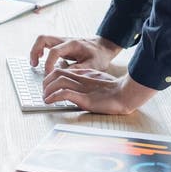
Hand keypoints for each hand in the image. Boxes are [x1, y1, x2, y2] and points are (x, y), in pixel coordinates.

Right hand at [29, 35, 120, 74]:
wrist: (104, 46)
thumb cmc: (99, 56)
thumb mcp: (92, 65)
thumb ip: (78, 70)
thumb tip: (63, 76)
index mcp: (72, 44)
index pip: (54, 52)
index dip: (49, 64)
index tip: (49, 75)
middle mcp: (65, 40)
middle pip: (43, 39)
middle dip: (35, 51)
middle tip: (34, 64)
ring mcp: (62, 42)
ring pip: (43, 40)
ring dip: (36, 50)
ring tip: (34, 63)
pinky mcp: (62, 45)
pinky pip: (47, 45)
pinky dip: (41, 51)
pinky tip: (42, 60)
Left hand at [42, 69, 156, 114]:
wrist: (127, 94)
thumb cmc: (116, 90)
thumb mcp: (99, 81)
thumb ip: (87, 80)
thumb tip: (75, 85)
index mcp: (85, 74)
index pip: (62, 70)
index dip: (51, 76)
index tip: (47, 85)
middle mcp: (81, 79)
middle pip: (57, 73)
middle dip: (46, 82)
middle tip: (43, 92)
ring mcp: (83, 88)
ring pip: (58, 81)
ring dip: (47, 89)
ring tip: (44, 97)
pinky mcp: (85, 98)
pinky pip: (65, 93)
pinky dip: (54, 97)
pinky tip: (49, 101)